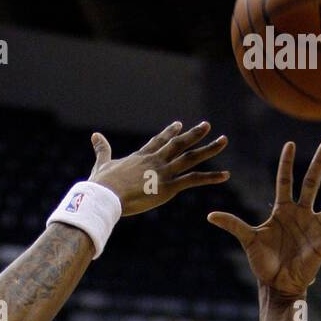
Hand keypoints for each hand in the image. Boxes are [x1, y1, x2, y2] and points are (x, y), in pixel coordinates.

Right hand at [90, 121, 228, 214]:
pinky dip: (211, 178)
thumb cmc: (102, 184)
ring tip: (224, 141)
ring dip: (209, 149)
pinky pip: (194, 180)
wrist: (107, 195)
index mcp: (141, 157)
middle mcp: (156, 160)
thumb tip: (94, 134)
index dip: (169, 133)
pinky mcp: (169, 186)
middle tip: (207, 125)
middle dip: (194, 134)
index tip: (179, 125)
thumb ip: (102, 149)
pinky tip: (226, 175)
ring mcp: (164, 172)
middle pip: (179, 144)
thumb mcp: (103, 163)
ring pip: (191, 157)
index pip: (159, 141)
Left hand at [207, 140, 320, 298]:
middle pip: (312, 183)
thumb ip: (233, 225)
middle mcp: (302, 214)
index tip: (290, 143)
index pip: (285, 181)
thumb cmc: (263, 261)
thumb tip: (209, 215)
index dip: (287, 163)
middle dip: (319, 163)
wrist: (276, 283)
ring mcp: (315, 227)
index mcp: (283, 210)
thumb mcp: (248, 240)